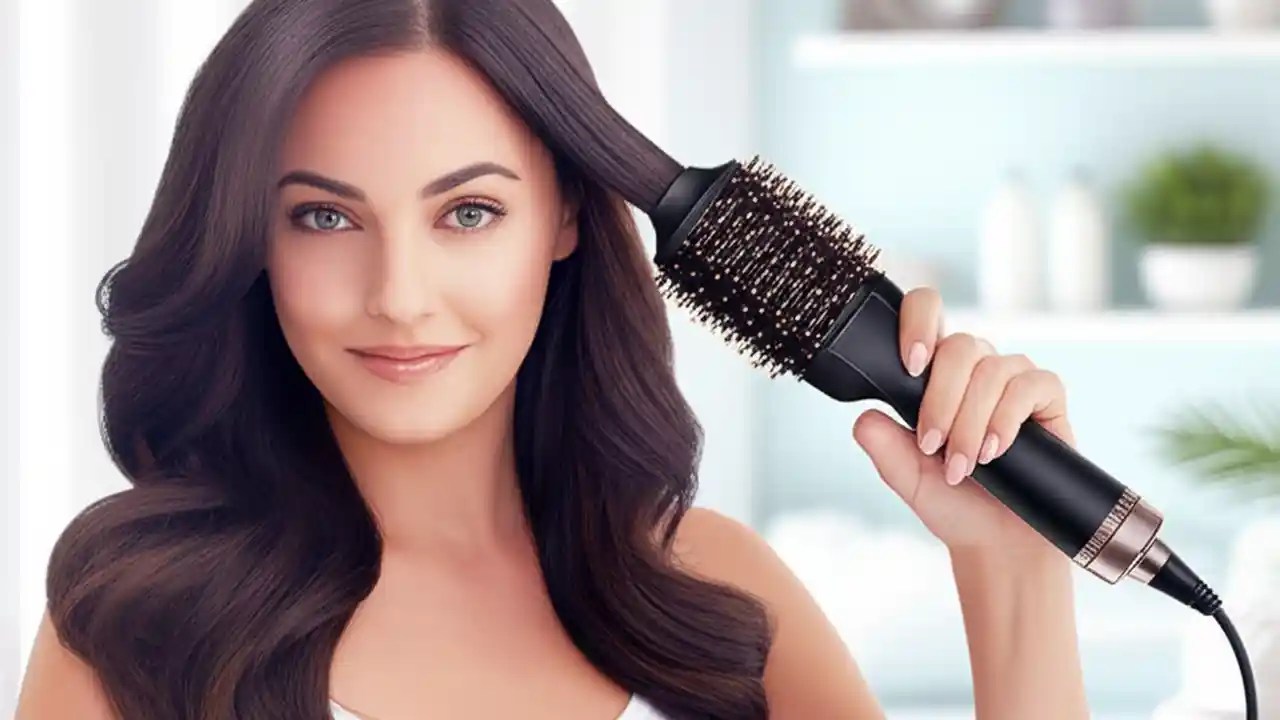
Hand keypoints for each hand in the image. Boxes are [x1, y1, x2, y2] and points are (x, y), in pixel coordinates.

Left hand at [851, 287, 1076, 554]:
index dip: (918, 322)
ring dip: (971, 421)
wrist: (997, 542)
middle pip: (959, 346)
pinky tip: (996, 450)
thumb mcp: (905, 476)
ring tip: (965, 464)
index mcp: (935, 371)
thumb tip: (864, 416)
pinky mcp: (1047, 397)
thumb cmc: (951, 502)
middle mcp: (974, 367)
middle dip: (941, 400)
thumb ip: (882, 444)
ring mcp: (1012, 378)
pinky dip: (1007, 418)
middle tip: (932, 446)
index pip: (927, 312)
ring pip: (991, 369)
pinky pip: (1029, 385)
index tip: (910, 365)